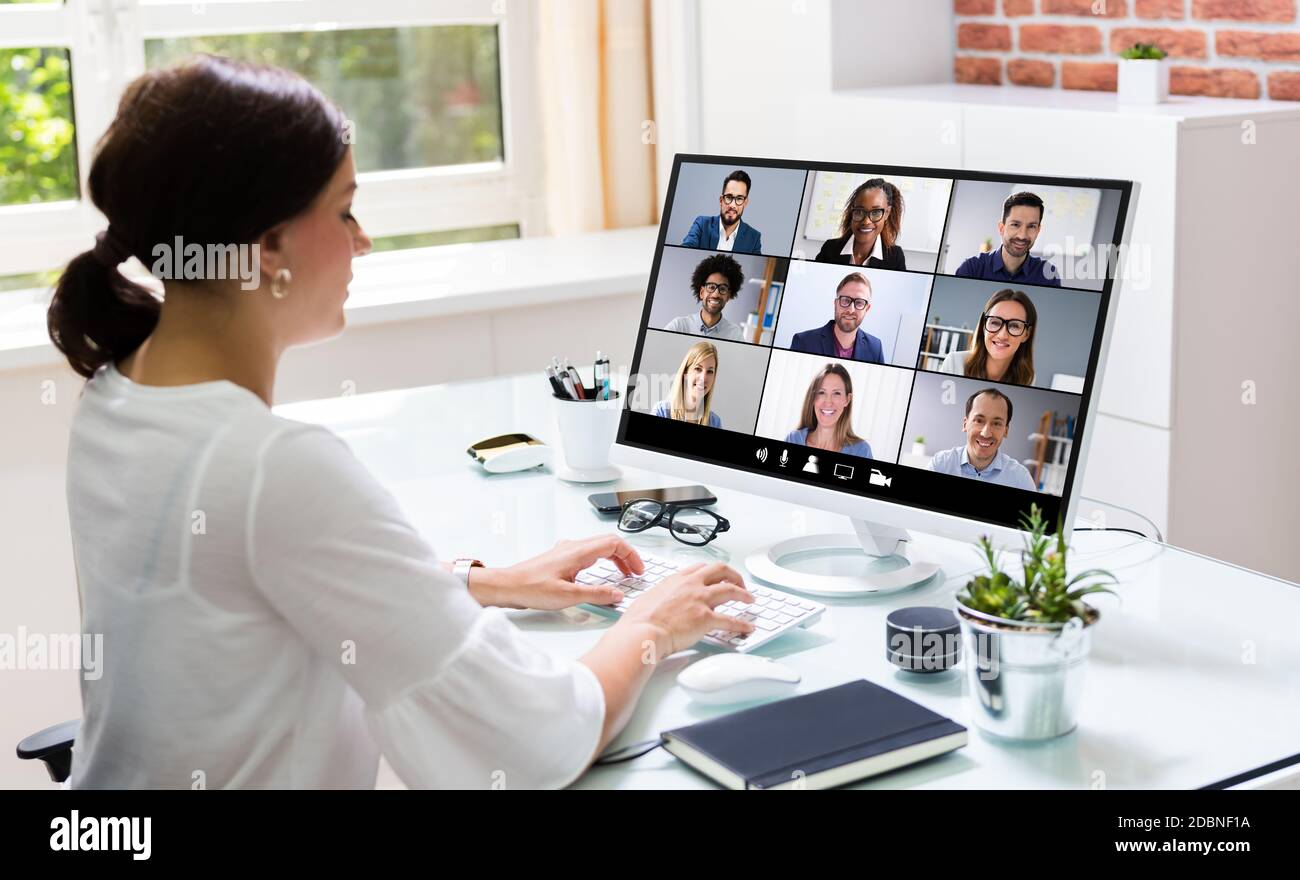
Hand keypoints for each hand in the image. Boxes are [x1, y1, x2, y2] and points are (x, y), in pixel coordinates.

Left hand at [469, 535, 644, 610]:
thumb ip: (596, 594)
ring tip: (622, 575)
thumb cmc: (531, 588)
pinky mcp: (561, 559)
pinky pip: (588, 554)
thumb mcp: (568, 596)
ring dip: (614, 560)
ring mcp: (566, 551)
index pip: (614, 544)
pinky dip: (601, 562)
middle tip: (635, 573)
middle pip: (609, 543)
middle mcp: (573, 547)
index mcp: (578, 551)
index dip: (631, 556)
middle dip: (626, 557)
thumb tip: (617, 594)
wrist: (507, 586)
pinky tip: (600, 576)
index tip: (638, 570)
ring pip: (598, 548)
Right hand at [617, 562, 753, 656]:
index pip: (701, 568)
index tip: (718, 576)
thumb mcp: (649, 598)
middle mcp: (691, 585)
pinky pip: (730, 620)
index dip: (713, 571)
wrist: (643, 632)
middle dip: (734, 575)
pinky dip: (741, 624)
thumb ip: (660, 596)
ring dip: (744, 594)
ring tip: (750, 599)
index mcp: (677, 579)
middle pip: (721, 571)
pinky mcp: (706, 618)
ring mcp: (700, 600)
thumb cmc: (640, 620)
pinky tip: (747, 627)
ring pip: (731, 590)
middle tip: (740, 583)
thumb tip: (660, 601)